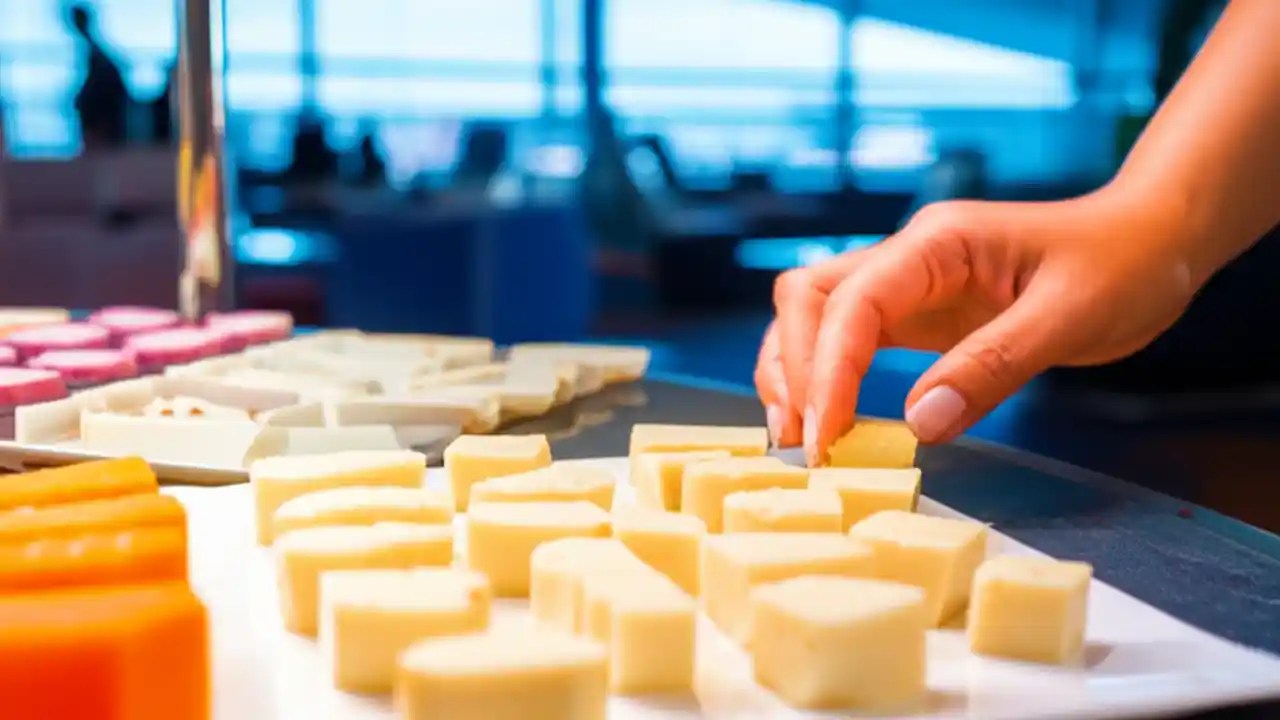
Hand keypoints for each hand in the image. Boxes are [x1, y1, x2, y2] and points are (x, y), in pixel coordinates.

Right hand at [756, 188, 1202, 464]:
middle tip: (803, 445)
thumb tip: (919, 425)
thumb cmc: (1125, 264)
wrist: (1151, 243)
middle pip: (808, 299)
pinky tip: (831, 424)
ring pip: (814, 318)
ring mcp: (907, 286)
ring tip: (800, 441)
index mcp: (937, 243)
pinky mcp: (917, 317)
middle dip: (794, 370)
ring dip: (796, 375)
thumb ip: (992, 367)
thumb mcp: (1070, 317)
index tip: (825, 436)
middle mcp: (908, 258)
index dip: (827, 369)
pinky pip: (846, 343)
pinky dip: (825, 381)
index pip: (852, 301)